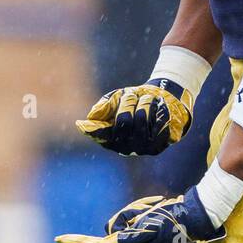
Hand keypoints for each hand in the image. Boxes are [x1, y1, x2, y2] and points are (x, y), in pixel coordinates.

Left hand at [55, 190, 223, 242]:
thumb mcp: (147, 229)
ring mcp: (134, 240)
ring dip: (135, 209)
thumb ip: (125, 238)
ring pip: (119, 219)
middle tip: (149, 210)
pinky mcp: (138, 231)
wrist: (191, 215)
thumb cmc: (170, 222)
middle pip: (111, 228)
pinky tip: (155, 206)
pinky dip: (139, 209)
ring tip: (154, 209)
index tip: (60, 239)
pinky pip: (129, 216)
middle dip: (128, 215)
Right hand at [75, 80, 193, 155]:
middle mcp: (124, 147)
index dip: (92, 129)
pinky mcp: (158, 145)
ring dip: (145, 102)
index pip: (99, 134)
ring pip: (142, 120)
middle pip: (124, 121)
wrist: (158, 101)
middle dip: (128, 102)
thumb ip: (105, 106)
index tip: (82, 124)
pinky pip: (159, 122)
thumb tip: (91, 117)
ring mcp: (142, 148)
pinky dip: (160, 109)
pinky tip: (159, 107)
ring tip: (148, 98)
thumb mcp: (116, 98)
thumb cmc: (133, 102)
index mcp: (109, 138)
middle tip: (131, 94)